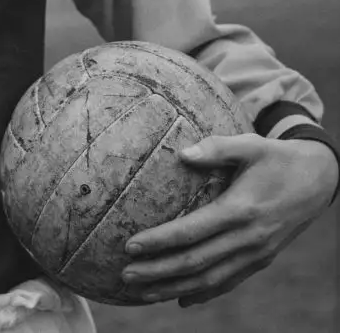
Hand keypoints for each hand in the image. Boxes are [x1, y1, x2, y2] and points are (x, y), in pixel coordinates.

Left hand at [120, 133, 338, 307]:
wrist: (317, 181)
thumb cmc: (275, 158)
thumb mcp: (250, 144)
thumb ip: (216, 148)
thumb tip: (182, 154)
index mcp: (240, 210)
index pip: (192, 232)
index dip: (160, 241)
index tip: (131, 245)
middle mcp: (248, 239)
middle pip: (196, 263)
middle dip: (159, 271)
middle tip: (125, 274)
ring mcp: (256, 254)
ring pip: (210, 280)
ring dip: (174, 287)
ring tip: (141, 291)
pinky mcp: (261, 260)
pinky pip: (229, 282)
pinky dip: (203, 293)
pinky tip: (180, 297)